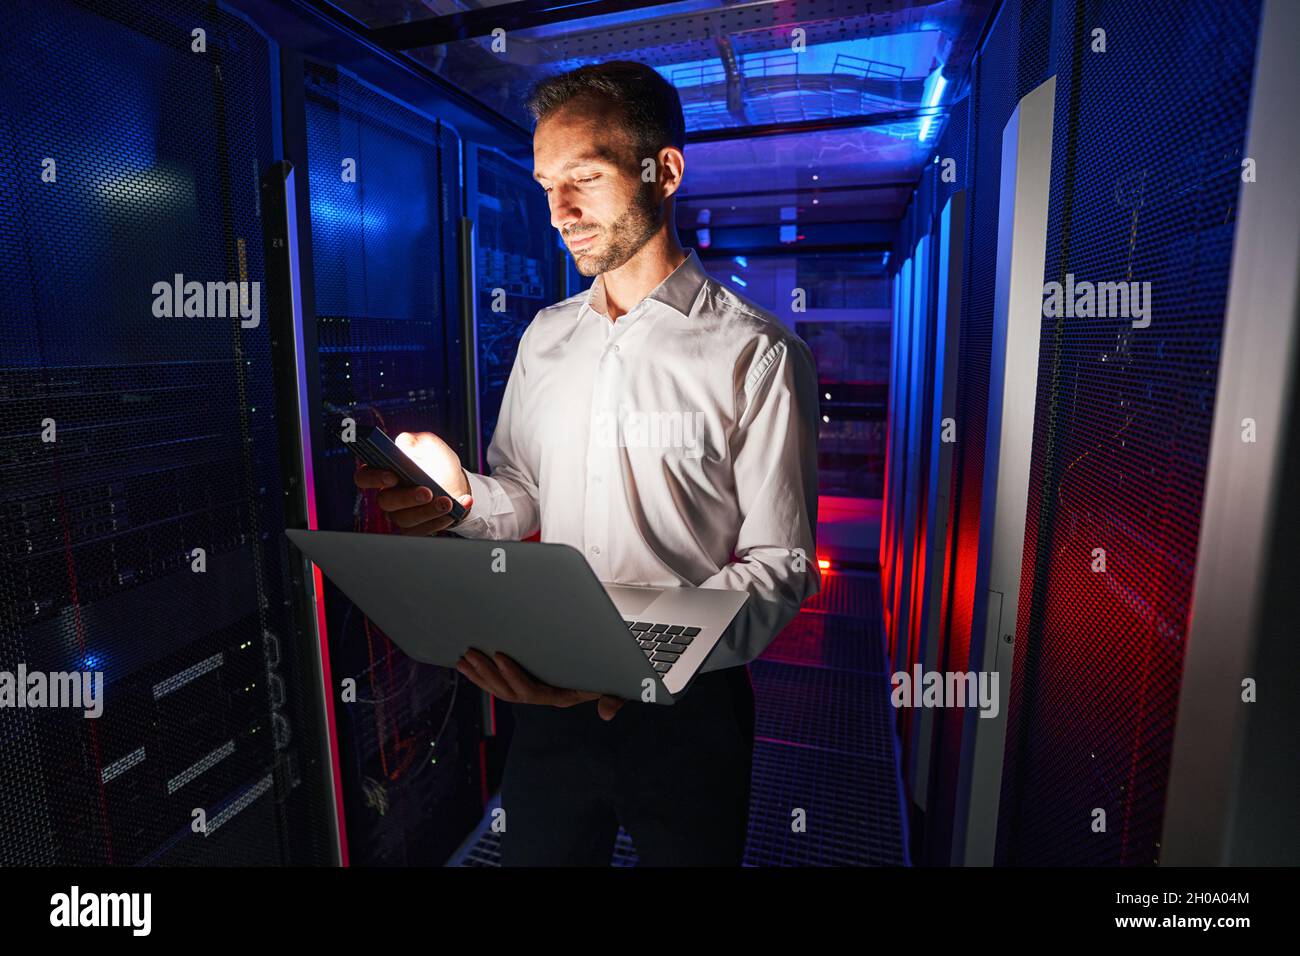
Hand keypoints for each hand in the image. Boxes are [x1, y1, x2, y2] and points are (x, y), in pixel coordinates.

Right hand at [353, 431, 472, 535]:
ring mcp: (401, 514)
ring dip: (429, 511)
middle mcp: (389, 496)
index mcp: (384, 472)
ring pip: (406, 519)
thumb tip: (404, 443)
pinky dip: (441, 520)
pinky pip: (423, 530)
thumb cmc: (438, 464)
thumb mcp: (430, 446)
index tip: (392, 475)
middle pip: (386, 501)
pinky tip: (457, 508)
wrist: (457, 484)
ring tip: (448, 501)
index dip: (374, 478)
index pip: (364, 477)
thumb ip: (416, 441)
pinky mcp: (416, 528)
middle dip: (407, 497)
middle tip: (427, 491)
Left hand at [456, 649, 626, 720]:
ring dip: (480, 675)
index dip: (513, 675)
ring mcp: (533, 693)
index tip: (500, 656)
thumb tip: (606, 713)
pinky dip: (483, 676)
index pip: (530, 691)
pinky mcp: (526, 685)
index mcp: (559, 697)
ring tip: (463, 659)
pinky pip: (500, 685)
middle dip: (488, 674)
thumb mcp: (615, 689)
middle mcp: (542, 698)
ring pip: (500, 690)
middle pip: (508, 692)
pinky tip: (469, 666)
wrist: (605, 681)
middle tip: (471, 654)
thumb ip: (613, 699)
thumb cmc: (608, 681)